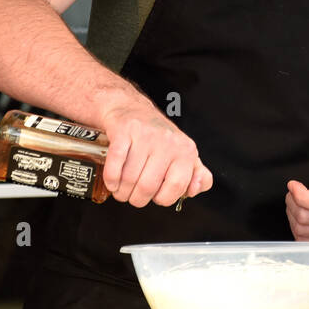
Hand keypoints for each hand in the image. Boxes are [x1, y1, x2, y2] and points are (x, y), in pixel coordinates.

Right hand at [99, 92, 212, 207]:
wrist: (131, 109)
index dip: (163, 198)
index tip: (156, 197)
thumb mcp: (183, 154)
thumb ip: (197, 176)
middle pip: (148, 186)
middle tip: (133, 197)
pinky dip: (111, 179)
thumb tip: (196, 189)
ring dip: (122, 191)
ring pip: (130, 178)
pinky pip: (115, 164)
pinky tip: (112, 182)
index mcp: (186, 150)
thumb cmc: (158, 137)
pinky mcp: (124, 131)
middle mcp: (167, 141)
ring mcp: (145, 135)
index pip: (177, 185)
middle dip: (137, 199)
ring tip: (122, 190)